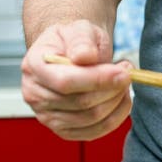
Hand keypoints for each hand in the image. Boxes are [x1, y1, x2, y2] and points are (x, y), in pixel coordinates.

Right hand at [21, 19, 132, 140]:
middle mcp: (34, 95)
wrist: (71, 53)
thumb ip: (82, 40)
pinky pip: (94, 132)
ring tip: (124, 80)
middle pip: (80, 103)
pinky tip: (122, 98)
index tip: (124, 72)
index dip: (98, 79)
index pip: (65, 81)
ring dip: (116, 101)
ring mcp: (46, 116)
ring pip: (91, 118)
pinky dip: (116, 116)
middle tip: (128, 71)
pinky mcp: (63, 130)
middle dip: (112, 88)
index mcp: (34, 66)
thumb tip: (85, 56)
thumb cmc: (75, 40)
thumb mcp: (79, 29)